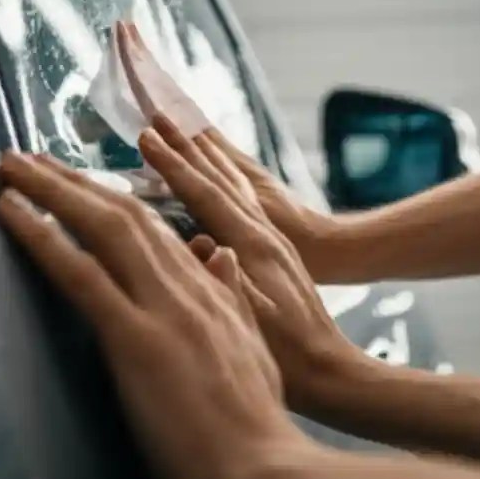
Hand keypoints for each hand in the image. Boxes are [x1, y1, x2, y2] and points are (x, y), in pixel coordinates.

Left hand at [0, 152, 310, 478]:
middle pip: (125, 215)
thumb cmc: (256, 429)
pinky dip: (41, 236)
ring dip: (51, 190)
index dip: (115, 200)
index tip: (82, 182)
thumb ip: (232, 301)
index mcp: (213, 294)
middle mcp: (188, 288)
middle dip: (74, 181)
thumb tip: (218, 257)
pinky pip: (81, 273)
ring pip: (104, 227)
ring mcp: (163, 310)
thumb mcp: (253, 351)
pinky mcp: (136, 339)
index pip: (159, 230)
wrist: (266, 473)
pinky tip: (12, 212)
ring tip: (13, 167)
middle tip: (30, 158)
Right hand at [137, 116, 372, 414]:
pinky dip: (215, 172)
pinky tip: (203, 165)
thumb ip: (233, 285)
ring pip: (227, 179)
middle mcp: (262, 230)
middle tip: (152, 108)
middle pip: (215, 174)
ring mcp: (267, 235)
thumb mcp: (262, 327)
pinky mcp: (269, 245)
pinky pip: (235, 194)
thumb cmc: (294, 359)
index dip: (173, 167)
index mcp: (254, 248)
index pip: (206, 196)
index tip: (144, 136)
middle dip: (182, 141)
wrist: (335, 370)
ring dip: (198, 148)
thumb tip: (204, 247)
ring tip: (173, 119)